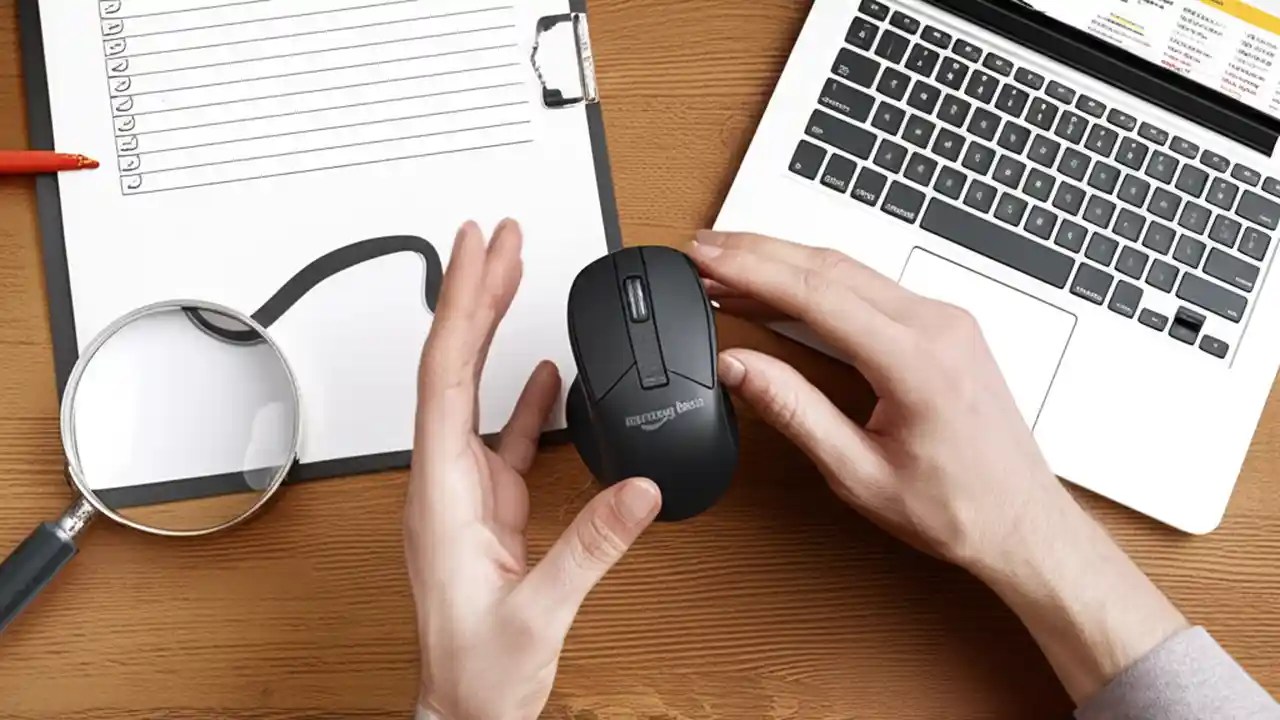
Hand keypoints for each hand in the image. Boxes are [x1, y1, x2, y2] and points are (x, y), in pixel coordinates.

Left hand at [404, 220, 662, 719]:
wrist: (464, 711)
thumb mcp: (539, 614)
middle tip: (497, 237)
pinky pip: (501, 434)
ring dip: (492, 331)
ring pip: (473, 390)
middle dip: (474, 293)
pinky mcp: (489, 509)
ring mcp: (466, 492)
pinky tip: (541, 368)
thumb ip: (590, 548)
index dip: (462, 306)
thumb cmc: (478, 672)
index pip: (445, 377)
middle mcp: (445, 481)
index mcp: (443, 495)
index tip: (478, 252)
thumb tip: (638, 488)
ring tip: (514, 278)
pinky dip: (521, 394)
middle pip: (453, 365)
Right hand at [689, 230, 1185, 703]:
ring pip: (849, 269)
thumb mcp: (859, 473)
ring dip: (785, 263)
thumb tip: (739, 367)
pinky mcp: (943, 327)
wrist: (1022, 522)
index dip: (751, 270)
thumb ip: (794, 411)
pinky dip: (817, 281)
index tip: (706, 258)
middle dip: (758, 253)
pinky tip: (784, 289)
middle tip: (703, 251)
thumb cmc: (958, 507)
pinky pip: (869, 286)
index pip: (816, 293)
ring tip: (729, 267)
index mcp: (916, 360)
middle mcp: (937, 325)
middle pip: (829, 265)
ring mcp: (945, 320)